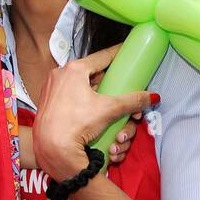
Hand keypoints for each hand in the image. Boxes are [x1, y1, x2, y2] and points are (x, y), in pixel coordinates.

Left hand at [32, 46, 155, 181]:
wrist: (51, 148)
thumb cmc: (77, 124)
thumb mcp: (108, 109)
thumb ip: (132, 101)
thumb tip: (152, 97)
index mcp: (74, 69)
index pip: (102, 57)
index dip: (117, 54)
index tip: (126, 52)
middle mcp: (60, 75)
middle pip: (92, 75)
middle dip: (109, 86)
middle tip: (120, 92)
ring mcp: (51, 89)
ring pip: (81, 89)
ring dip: (97, 100)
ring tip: (107, 113)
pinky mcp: (47, 104)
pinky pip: (69, 98)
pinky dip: (82, 106)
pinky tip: (90, 118)